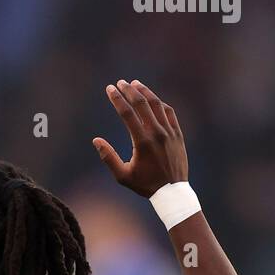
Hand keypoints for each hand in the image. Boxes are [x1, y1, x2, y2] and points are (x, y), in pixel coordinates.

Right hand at [93, 80, 187, 197]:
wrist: (172, 192)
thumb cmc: (145, 185)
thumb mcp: (123, 176)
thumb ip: (108, 157)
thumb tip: (96, 140)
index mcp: (142, 142)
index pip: (127, 114)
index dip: (117, 99)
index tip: (110, 89)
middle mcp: (157, 133)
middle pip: (142, 104)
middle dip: (129, 91)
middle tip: (120, 82)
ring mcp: (169, 132)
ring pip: (157, 105)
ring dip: (145, 92)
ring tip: (135, 84)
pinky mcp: (178, 134)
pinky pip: (169, 112)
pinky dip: (159, 103)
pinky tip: (152, 99)